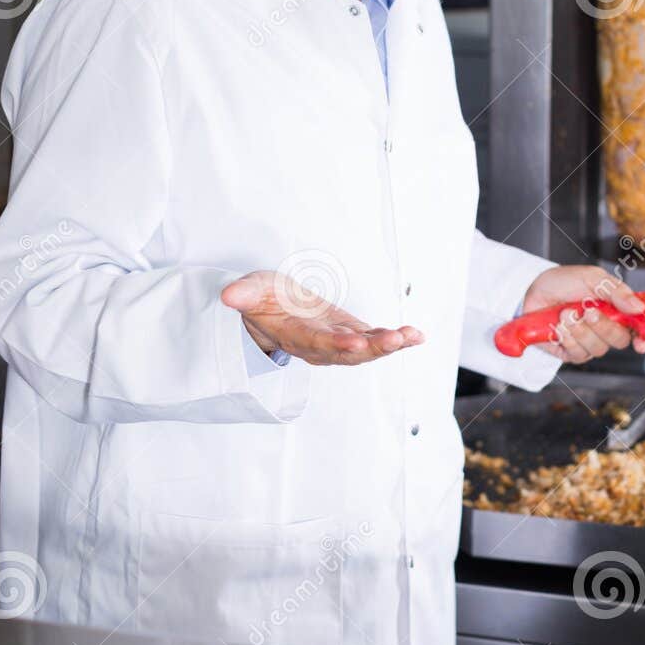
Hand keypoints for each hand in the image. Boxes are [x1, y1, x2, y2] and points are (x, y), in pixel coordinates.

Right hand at [221, 271, 423, 366]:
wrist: (274, 309)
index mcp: (295, 336)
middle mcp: (319, 345)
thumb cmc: (264, 299)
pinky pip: (375, 341)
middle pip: (347, 354)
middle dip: (372, 349)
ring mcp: (338, 343)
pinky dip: (396, 340)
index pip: (316, 344)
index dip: (335, 346)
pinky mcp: (352, 335)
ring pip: (365, 351)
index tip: (355, 343)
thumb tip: (228, 295)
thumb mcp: (252, 290)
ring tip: (410, 337)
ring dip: (388, 346)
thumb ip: (244, 294)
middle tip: (394, 340)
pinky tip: (415, 336)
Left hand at [520, 264, 644, 364]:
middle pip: (620, 340)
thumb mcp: (592, 278)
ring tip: (567, 313)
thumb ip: (617, 291)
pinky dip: (568, 339)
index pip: (638, 327)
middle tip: (589, 311)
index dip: (644, 336)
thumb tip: (639, 307)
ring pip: (598, 349)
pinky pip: (578, 354)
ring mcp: (588, 341)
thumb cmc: (562, 282)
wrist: (532, 290)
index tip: (641, 341)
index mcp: (616, 309)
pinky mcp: (571, 352)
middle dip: (604, 327)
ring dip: (581, 330)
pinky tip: (560, 326)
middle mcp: (605, 327)